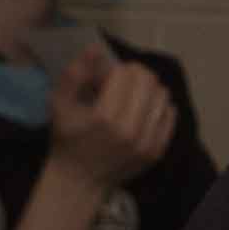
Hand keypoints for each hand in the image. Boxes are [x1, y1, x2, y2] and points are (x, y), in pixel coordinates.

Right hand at [45, 40, 178, 188]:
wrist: (79, 180)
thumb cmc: (68, 139)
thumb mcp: (59, 104)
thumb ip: (75, 74)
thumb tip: (95, 48)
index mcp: (105, 118)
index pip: (125, 73)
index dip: (112, 70)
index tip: (102, 80)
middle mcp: (130, 131)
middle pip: (148, 80)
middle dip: (132, 75)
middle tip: (118, 84)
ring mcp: (147, 143)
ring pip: (162, 95)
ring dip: (147, 89)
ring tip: (130, 97)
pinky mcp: (157, 151)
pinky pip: (169, 114)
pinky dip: (157, 106)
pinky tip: (141, 110)